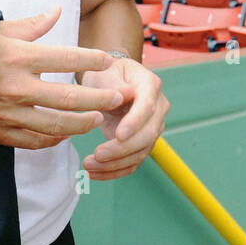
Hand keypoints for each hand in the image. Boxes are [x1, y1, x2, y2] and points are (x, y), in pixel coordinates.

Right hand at [0, 8, 125, 149]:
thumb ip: (32, 25)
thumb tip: (57, 9)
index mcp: (19, 57)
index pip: (66, 58)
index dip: (91, 59)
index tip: (106, 59)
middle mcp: (16, 86)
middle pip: (68, 98)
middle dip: (99, 98)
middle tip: (118, 97)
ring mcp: (7, 113)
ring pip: (55, 124)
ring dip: (81, 123)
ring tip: (98, 118)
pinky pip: (32, 140)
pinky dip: (53, 139)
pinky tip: (65, 134)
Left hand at [78, 56, 169, 180]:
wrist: (110, 81)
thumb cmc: (107, 73)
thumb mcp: (105, 70)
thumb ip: (113, 83)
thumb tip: (123, 96)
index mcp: (150, 85)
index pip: (147, 107)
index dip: (135, 123)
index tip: (118, 135)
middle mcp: (157, 107)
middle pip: (147, 134)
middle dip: (122, 148)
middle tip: (97, 154)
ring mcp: (152, 127)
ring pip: (140, 152)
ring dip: (115, 164)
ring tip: (88, 166)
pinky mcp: (142, 143)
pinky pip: (132, 162)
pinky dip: (114, 172)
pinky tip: (94, 174)